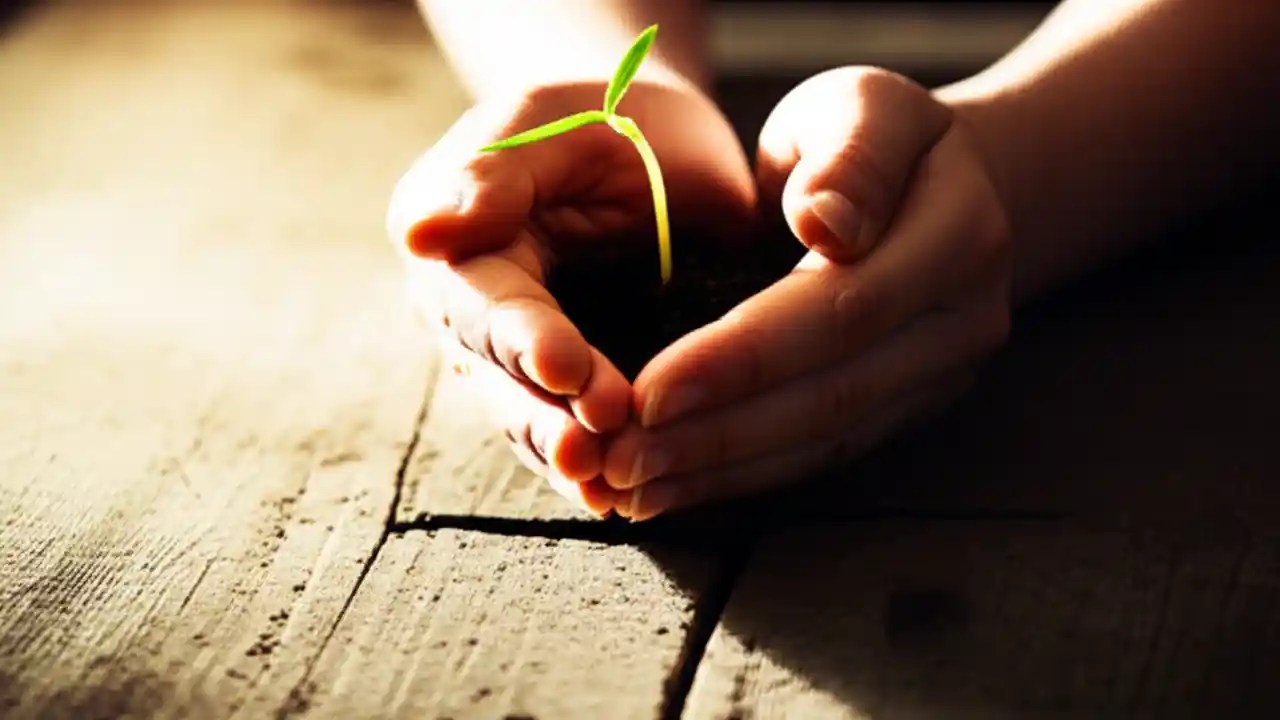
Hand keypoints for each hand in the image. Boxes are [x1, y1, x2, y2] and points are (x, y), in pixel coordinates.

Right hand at [386, 80, 754, 515]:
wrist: (653, 146)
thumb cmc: (600, 119)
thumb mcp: (547, 121)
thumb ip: (493, 172)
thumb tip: (423, 233)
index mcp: (456, 248)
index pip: (486, 304)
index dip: (526, 339)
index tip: (567, 368)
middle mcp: (473, 316)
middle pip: (501, 380)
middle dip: (546, 418)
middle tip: (591, 451)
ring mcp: (518, 361)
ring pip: (531, 421)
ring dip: (565, 460)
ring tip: (608, 489)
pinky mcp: (571, 388)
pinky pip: (571, 435)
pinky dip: (595, 471)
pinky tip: (624, 499)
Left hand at [602, 68, 1012, 520]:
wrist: (942, 186)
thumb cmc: (874, 137)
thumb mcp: (864, 105)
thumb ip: (851, 156)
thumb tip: (827, 224)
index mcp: (956, 236)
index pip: (838, 312)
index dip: (741, 358)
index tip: (649, 391)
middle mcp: (961, 322)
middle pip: (828, 397)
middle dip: (715, 436)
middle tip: (621, 460)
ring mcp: (939, 378)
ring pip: (821, 442)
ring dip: (719, 472)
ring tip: (630, 488)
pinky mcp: (903, 410)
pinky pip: (817, 455)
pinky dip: (739, 477)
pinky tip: (672, 488)